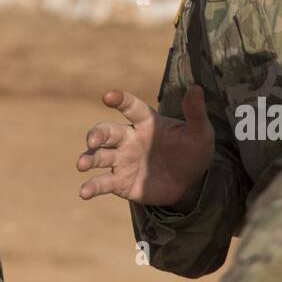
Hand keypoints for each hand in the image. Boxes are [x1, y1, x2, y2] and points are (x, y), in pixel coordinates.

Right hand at [76, 86, 213, 207]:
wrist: (190, 183)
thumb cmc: (193, 151)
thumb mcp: (200, 133)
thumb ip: (195, 112)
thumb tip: (197, 89)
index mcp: (146, 122)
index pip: (130, 107)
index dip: (119, 100)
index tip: (109, 97)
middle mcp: (128, 139)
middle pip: (106, 132)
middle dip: (96, 134)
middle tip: (92, 141)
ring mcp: (121, 160)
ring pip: (99, 156)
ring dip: (88, 159)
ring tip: (82, 165)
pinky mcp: (119, 182)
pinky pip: (102, 183)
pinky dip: (91, 187)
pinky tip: (84, 193)